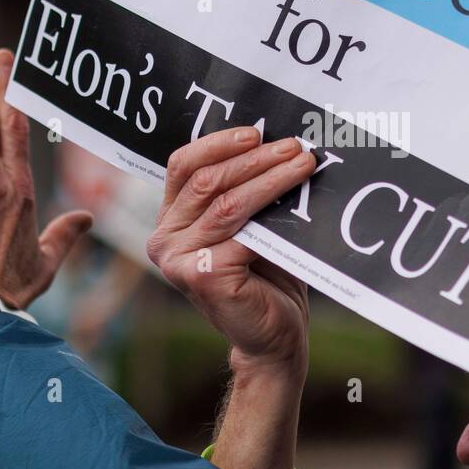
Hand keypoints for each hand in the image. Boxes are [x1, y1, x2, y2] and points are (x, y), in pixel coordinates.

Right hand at [145, 128, 315, 375]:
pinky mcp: (203, 276)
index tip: (256, 132)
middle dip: (256, 159)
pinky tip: (298, 207)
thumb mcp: (251, 224)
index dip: (218, 143)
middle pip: (208, 181)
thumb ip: (245, 190)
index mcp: (170, 220)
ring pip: (228, 204)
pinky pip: (243, 234)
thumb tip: (274, 141)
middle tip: (295, 147)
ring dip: (271, 179)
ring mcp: (178, 260)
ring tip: (304, 164)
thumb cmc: (267, 276)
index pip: (183, 166)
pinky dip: (274, 216)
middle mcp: (164, 239)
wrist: (275, 336)